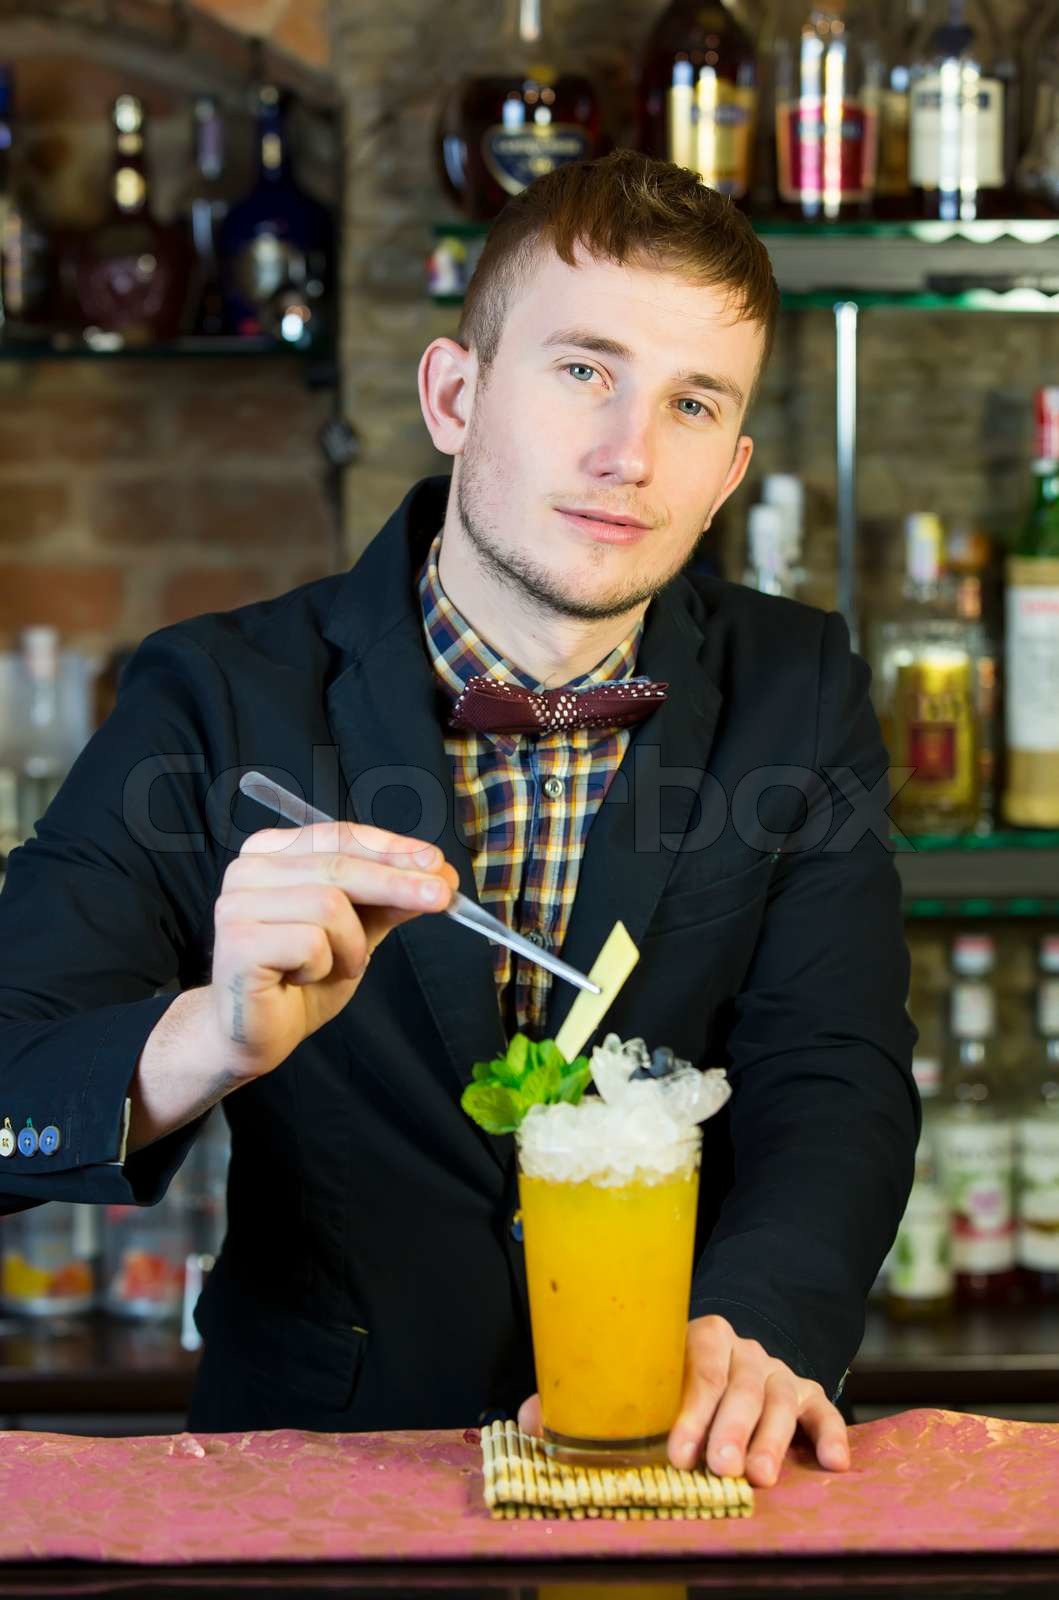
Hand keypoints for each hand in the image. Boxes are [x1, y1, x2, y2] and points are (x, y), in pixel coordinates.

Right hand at [207, 820, 457, 1078]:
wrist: (257, 1034)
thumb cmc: (301, 979)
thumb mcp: (356, 932)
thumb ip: (387, 901)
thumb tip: (438, 875)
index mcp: (271, 853)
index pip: (338, 835)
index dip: (390, 848)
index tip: (436, 864)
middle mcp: (247, 870)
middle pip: (338, 864)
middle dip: (398, 882)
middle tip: (442, 897)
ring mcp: (236, 904)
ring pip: (328, 904)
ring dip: (352, 944)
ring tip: (343, 966)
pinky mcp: (238, 942)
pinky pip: (310, 942)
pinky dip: (326, 965)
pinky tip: (305, 978)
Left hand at [516, 1313, 849, 1488]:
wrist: (732, 1352)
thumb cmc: (672, 1377)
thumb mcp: (637, 1378)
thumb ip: (589, 1399)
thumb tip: (529, 1423)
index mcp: (697, 1338)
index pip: (696, 1364)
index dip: (687, 1409)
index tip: (674, 1451)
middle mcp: (742, 1350)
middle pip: (741, 1384)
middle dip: (730, 1428)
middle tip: (721, 1469)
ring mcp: (777, 1370)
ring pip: (781, 1397)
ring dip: (773, 1438)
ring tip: (761, 1478)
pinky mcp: (807, 1393)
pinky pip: (822, 1409)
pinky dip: (830, 1433)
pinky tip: (832, 1463)